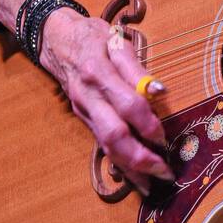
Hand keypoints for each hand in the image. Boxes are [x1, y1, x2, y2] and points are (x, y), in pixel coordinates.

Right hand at [39, 7, 174, 195]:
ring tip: (153, 185)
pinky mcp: (84, 119)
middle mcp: (89, 97)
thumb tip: (160, 91)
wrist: (56, 40)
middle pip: (114, 134)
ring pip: (106, 146)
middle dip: (140, 157)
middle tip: (164, 171)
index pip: (127, 105)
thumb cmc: (92, 37)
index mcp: (99, 73)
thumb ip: (137, 67)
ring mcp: (85, 111)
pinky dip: (119, 163)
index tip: (166, 137)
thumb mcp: (116, 41)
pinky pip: (102, 144)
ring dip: (130, 169)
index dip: (148, 123)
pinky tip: (135, 178)